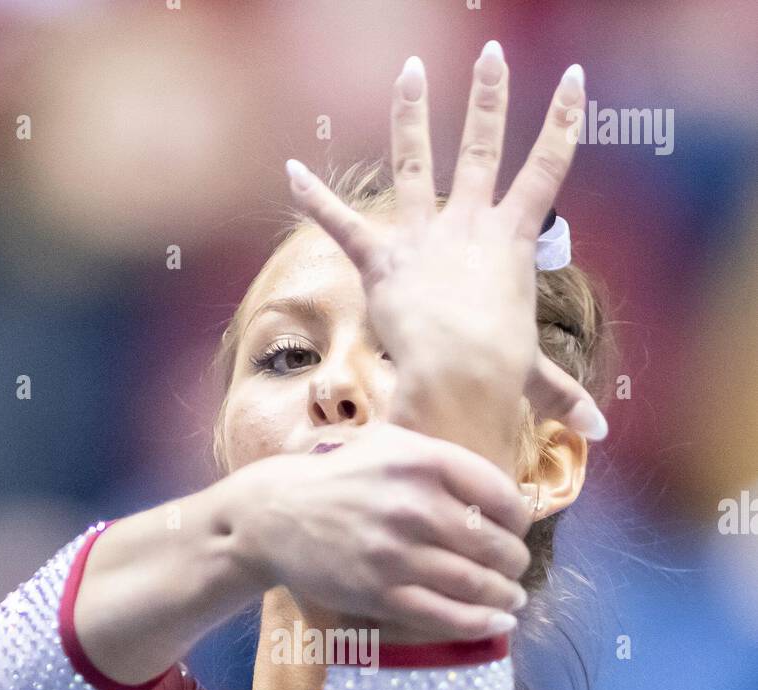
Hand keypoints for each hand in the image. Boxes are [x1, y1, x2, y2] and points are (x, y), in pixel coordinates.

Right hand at [223, 422, 531, 643]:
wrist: (273, 515)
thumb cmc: (339, 478)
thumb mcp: (391, 444)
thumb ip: (445, 461)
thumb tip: (505, 494)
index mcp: (425, 462)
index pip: (503, 498)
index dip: (520, 521)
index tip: (516, 532)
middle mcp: (415, 506)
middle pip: (496, 545)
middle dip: (515, 563)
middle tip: (514, 569)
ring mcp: (397, 553)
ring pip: (476, 584)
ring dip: (505, 596)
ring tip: (512, 599)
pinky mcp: (379, 593)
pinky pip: (445, 615)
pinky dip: (481, 624)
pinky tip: (499, 624)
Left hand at [284, 44, 606, 453]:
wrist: (457, 375)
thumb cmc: (499, 376)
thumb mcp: (532, 378)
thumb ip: (562, 396)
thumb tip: (598, 433)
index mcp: (511, 243)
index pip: (547, 172)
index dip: (563, 122)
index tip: (573, 80)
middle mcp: (469, 225)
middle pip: (483, 149)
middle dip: (489, 100)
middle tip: (492, 55)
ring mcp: (424, 236)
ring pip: (416, 162)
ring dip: (411, 115)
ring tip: (410, 71)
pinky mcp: (381, 260)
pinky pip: (343, 224)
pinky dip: (315, 199)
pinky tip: (291, 171)